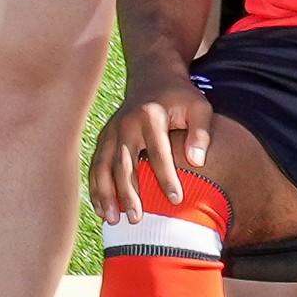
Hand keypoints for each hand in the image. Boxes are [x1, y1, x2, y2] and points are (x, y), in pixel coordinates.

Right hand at [89, 73, 215, 222]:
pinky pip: (95, 165)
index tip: (175, 200)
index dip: (166, 177)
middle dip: (129, 193)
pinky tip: (101, 208)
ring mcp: (110, 131)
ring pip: (103, 167)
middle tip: (137, 220)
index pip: (158, 152)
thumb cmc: (182, 96)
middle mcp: (125, 124)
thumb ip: (201, 132)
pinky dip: (96, 188)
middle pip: (124, 163)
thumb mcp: (200, 107)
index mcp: (150, 116)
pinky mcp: (103, 137)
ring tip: (113, 220)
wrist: (153, 76)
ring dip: (106, 195)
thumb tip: (198, 162)